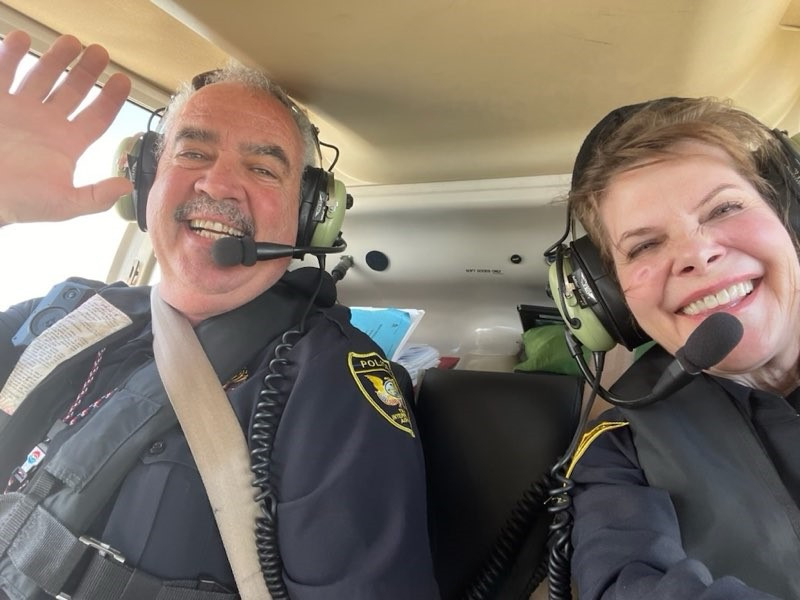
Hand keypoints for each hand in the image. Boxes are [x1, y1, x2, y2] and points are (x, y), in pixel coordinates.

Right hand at [0, 31, 132, 225]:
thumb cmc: (20, 202)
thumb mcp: (64, 204)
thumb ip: (96, 196)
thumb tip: (127, 185)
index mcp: (67, 144)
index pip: (97, 117)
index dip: (111, 99)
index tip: (124, 80)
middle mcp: (47, 124)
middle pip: (73, 90)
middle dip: (86, 71)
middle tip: (98, 52)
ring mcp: (20, 111)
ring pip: (42, 76)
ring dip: (56, 58)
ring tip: (70, 41)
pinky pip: (3, 73)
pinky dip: (11, 56)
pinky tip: (21, 38)